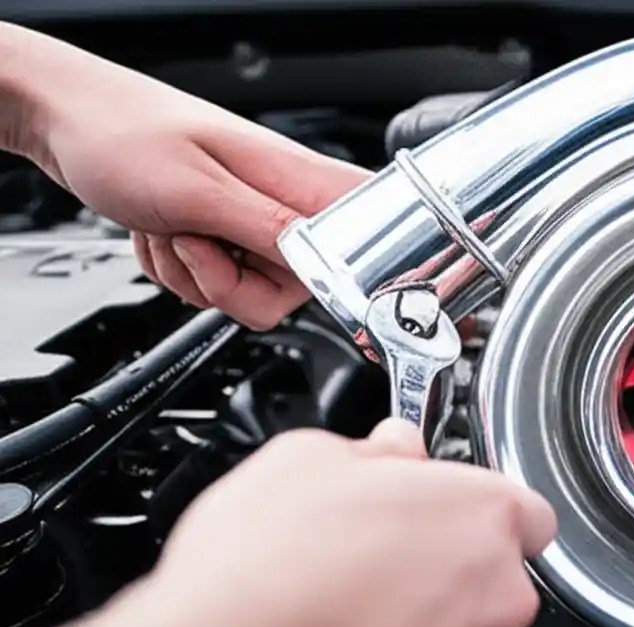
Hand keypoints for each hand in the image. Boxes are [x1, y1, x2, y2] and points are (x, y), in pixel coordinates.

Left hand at [0, 23, 369, 328]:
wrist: (66, 122)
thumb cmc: (124, 133)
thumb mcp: (198, 191)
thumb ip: (269, 230)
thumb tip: (326, 263)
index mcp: (302, 180)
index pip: (364, 243)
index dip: (338, 276)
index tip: (286, 275)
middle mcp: (289, 203)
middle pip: (295, 289)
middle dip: (232, 284)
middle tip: (199, 244)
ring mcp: (257, 221)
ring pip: (253, 294)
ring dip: (196, 275)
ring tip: (174, 227)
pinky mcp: (228, 235)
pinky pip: (218, 286)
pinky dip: (180, 269)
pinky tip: (165, 230)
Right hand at [0, 420, 555, 626]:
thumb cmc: (259, 577)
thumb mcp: (303, 461)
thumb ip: (375, 450)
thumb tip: (391, 449)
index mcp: (481, 513)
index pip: (521, 505)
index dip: (471, 506)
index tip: (433, 509)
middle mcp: (499, 591)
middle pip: (494, 569)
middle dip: (445, 562)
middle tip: (375, 558)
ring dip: (429, 618)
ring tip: (351, 612)